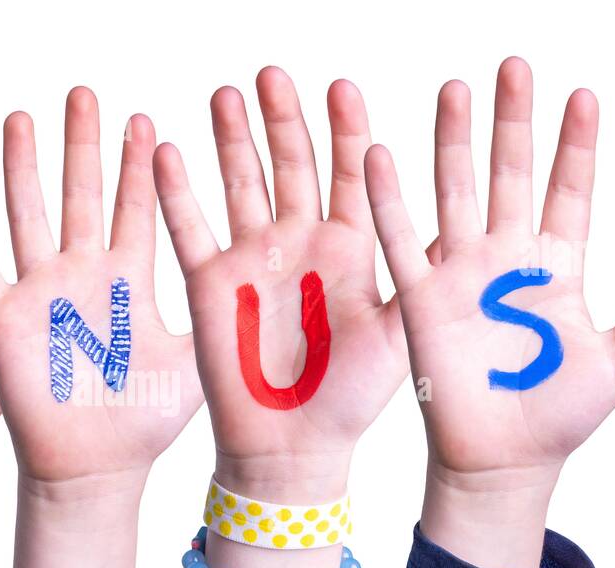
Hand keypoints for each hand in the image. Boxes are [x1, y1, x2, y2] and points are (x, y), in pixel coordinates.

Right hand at [0, 88, 201, 483]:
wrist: (94, 468)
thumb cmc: (145, 421)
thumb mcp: (196, 359)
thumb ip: (220, 313)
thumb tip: (271, 279)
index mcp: (131, 279)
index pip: (136, 207)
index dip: (138, 165)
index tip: (144, 119)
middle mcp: (85, 276)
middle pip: (83, 194)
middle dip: (84, 144)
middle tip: (84, 94)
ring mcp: (43, 293)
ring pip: (30, 214)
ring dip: (23, 167)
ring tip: (23, 118)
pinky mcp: (5, 321)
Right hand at [153, 67, 407, 499]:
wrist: (290, 446)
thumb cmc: (349, 400)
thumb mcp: (397, 334)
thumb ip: (412, 275)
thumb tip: (449, 221)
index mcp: (350, 249)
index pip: (350, 173)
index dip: (345, 129)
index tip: (341, 85)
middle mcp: (300, 244)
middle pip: (290, 164)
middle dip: (282, 118)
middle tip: (273, 74)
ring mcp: (253, 260)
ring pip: (239, 182)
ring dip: (231, 138)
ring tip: (225, 94)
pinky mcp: (209, 284)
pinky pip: (188, 228)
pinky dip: (175, 192)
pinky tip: (164, 150)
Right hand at [365, 57, 614, 492]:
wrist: (502, 462)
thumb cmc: (559, 419)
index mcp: (558, 270)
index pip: (569, 192)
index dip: (576, 147)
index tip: (582, 97)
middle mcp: (508, 262)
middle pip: (511, 176)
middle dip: (512, 123)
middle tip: (512, 68)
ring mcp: (462, 276)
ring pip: (457, 194)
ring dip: (454, 143)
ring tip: (454, 91)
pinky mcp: (421, 301)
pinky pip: (402, 243)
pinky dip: (390, 203)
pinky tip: (380, 158)